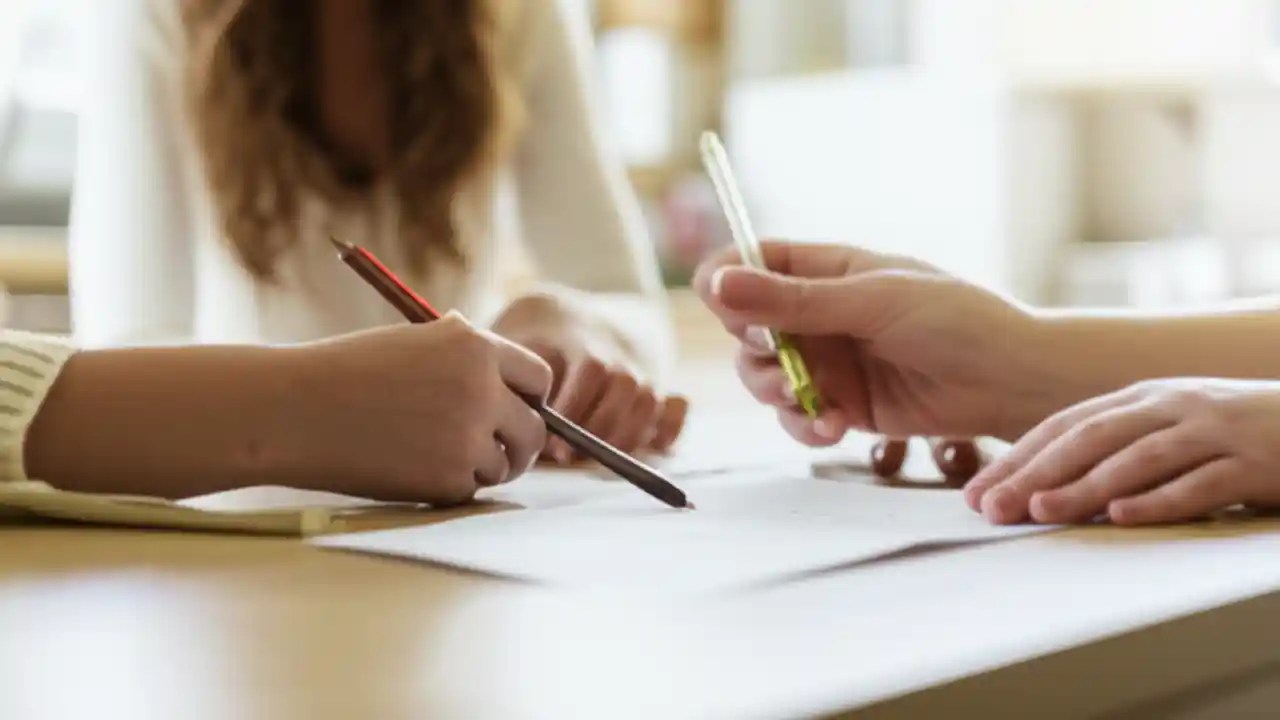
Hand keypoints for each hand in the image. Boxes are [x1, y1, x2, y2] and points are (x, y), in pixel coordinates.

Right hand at [294, 314, 552, 504]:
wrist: (294, 409)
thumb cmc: (347, 372)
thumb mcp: (416, 341)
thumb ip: (466, 357)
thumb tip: (511, 382)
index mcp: (476, 346)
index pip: (540, 379)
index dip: (529, 398)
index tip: (517, 410)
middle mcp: (483, 389)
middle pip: (535, 430)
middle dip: (518, 442)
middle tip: (496, 449)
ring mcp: (469, 437)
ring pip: (503, 464)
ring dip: (479, 465)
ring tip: (429, 452)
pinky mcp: (449, 479)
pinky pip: (471, 490)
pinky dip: (450, 485)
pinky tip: (410, 466)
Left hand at [492, 294, 687, 462]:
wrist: (570, 315)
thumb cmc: (533, 340)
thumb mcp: (516, 340)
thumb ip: (510, 368)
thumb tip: (504, 404)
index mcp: (585, 339)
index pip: (590, 369)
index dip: (576, 405)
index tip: (553, 439)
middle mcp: (620, 354)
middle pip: (626, 387)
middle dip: (600, 426)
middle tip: (569, 456)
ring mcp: (642, 371)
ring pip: (650, 401)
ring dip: (627, 433)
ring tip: (597, 457)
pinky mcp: (657, 390)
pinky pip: (677, 408)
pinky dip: (671, 427)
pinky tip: (654, 447)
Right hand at [693, 242, 1049, 445]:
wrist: (1010, 382)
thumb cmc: (955, 320)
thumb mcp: (872, 302)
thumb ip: (793, 300)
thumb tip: (717, 282)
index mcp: (826, 269)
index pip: (750, 261)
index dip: (725, 279)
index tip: (720, 302)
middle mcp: (818, 314)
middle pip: (745, 328)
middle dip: (754, 350)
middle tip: (779, 362)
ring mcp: (827, 361)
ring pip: (763, 377)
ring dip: (774, 392)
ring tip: (810, 403)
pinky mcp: (841, 405)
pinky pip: (796, 417)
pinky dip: (803, 424)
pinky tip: (832, 427)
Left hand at [964, 379, 1279, 525]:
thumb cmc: (1239, 437)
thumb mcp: (1173, 431)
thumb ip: (1119, 447)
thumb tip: (1044, 484)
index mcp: (1145, 399)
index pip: (1067, 426)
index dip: (1017, 457)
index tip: (975, 489)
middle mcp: (1173, 406)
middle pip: (1091, 438)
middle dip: (1034, 472)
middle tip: (990, 506)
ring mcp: (1215, 431)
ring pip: (1138, 458)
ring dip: (1084, 486)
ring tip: (1039, 511)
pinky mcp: (1256, 463)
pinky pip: (1202, 484)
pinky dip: (1160, 500)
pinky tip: (1123, 517)